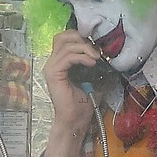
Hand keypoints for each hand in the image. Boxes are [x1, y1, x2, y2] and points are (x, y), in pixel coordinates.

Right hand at [40, 30, 104, 156]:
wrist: (75, 120)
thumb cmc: (83, 103)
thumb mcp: (93, 78)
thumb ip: (94, 63)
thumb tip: (105, 51)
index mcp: (60, 61)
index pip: (66, 38)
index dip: (81, 36)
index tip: (97, 45)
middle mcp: (52, 62)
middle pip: (63, 36)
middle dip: (82, 38)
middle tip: (96, 50)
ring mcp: (51, 67)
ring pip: (66, 44)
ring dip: (85, 48)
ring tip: (97, 58)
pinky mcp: (53, 74)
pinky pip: (68, 57)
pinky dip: (82, 57)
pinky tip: (92, 63)